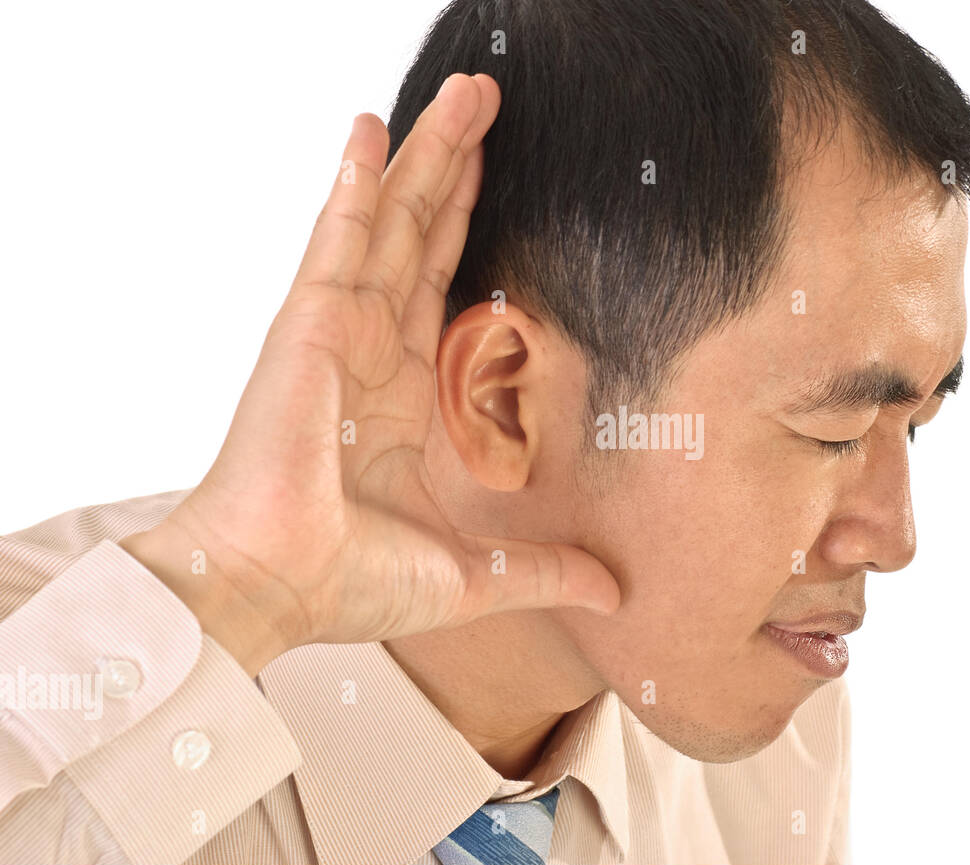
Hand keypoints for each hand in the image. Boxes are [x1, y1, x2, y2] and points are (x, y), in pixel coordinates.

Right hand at [121, 74, 619, 675]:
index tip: (497, 175)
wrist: (279, 589)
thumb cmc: (352, 583)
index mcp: (407, 396)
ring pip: (392, 222)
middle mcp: (374, 351)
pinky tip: (372, 131)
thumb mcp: (475, 572)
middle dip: (456, 167)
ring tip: (463, 93)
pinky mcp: (309, 324)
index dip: (470, 225)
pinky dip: (355, 184)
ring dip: (425, 155)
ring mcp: (339, 330)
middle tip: (488, 100)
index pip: (446, 286)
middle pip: (424, 236)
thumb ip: (545, 568)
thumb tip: (615, 591)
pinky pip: (338, 240)